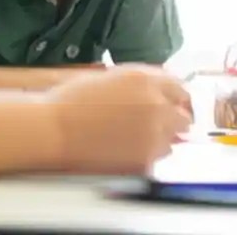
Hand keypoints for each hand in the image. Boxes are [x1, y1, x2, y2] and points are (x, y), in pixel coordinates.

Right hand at [47, 65, 193, 173]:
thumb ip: (141, 84)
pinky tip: (123, 152)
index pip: (180, 89)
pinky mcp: (145, 159)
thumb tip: (161, 93)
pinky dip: (146, 157)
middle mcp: (156, 104)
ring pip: (172, 141)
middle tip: (157, 127)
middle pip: (184, 117)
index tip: (176, 106)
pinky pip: (156, 159)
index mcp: (147, 80)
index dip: (178, 99)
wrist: (52, 130)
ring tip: (131, 140)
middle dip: (173, 122)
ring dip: (160, 140)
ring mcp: (153, 133)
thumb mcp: (111, 78)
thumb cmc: (71, 102)